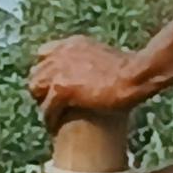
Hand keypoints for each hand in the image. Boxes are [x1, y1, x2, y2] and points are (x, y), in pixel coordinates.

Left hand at [26, 35, 144, 119]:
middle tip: (50, 104)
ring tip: (51, 117)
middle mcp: (60, 54)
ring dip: (43, 103)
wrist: (135, 75)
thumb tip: (93, 74)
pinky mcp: (62, 89)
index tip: (52, 84)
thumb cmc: (131, 69)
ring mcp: (59, 71)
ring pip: (37, 89)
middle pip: (36, 72)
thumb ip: (92, 60)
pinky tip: (54, 127)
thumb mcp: (106, 55)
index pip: (44, 54)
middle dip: (41, 89)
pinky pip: (47, 107)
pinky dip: (50, 119)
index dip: (46, 70)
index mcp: (71, 44)